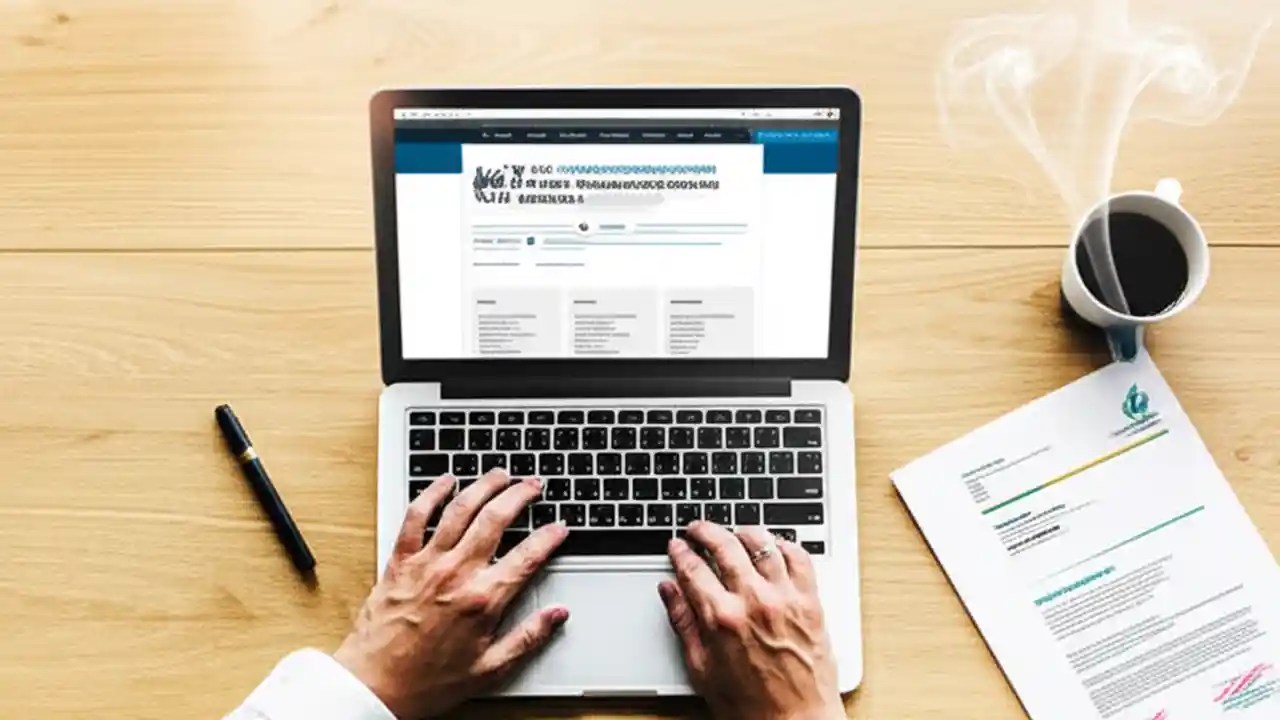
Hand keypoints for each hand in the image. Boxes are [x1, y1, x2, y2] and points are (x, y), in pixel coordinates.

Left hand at [334, 469, 568, 718]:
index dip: (549, 538)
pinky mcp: (400, 561)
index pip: (528, 556)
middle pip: (496, 519)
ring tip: (500, 474)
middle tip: (533, 485)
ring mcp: (427, 563)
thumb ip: (528, 638)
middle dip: (520, 495)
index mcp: (483, 600)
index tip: (559, 528)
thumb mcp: (489, 669)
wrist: (374, 686)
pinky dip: (432, 494)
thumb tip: (558, 615)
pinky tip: (445, 482)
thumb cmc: (427, 683)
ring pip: (460, 509)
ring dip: (484, 486)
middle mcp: (456, 573)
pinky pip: (416, 517)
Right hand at [659, 522, 842, 719]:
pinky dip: (786, 545)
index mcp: (721, 618)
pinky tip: (775, 546)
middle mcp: (754, 601)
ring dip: (744, 530)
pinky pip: (801, 558)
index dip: (681, 552)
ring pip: (763, 543)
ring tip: (734, 532)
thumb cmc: (749, 707)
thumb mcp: (701, 668)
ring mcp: (785, 599)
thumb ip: (683, 622)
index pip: (693, 568)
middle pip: (725, 545)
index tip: (676, 546)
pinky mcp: (811, 603)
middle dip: (706, 531)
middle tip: (697, 529)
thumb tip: (668, 591)